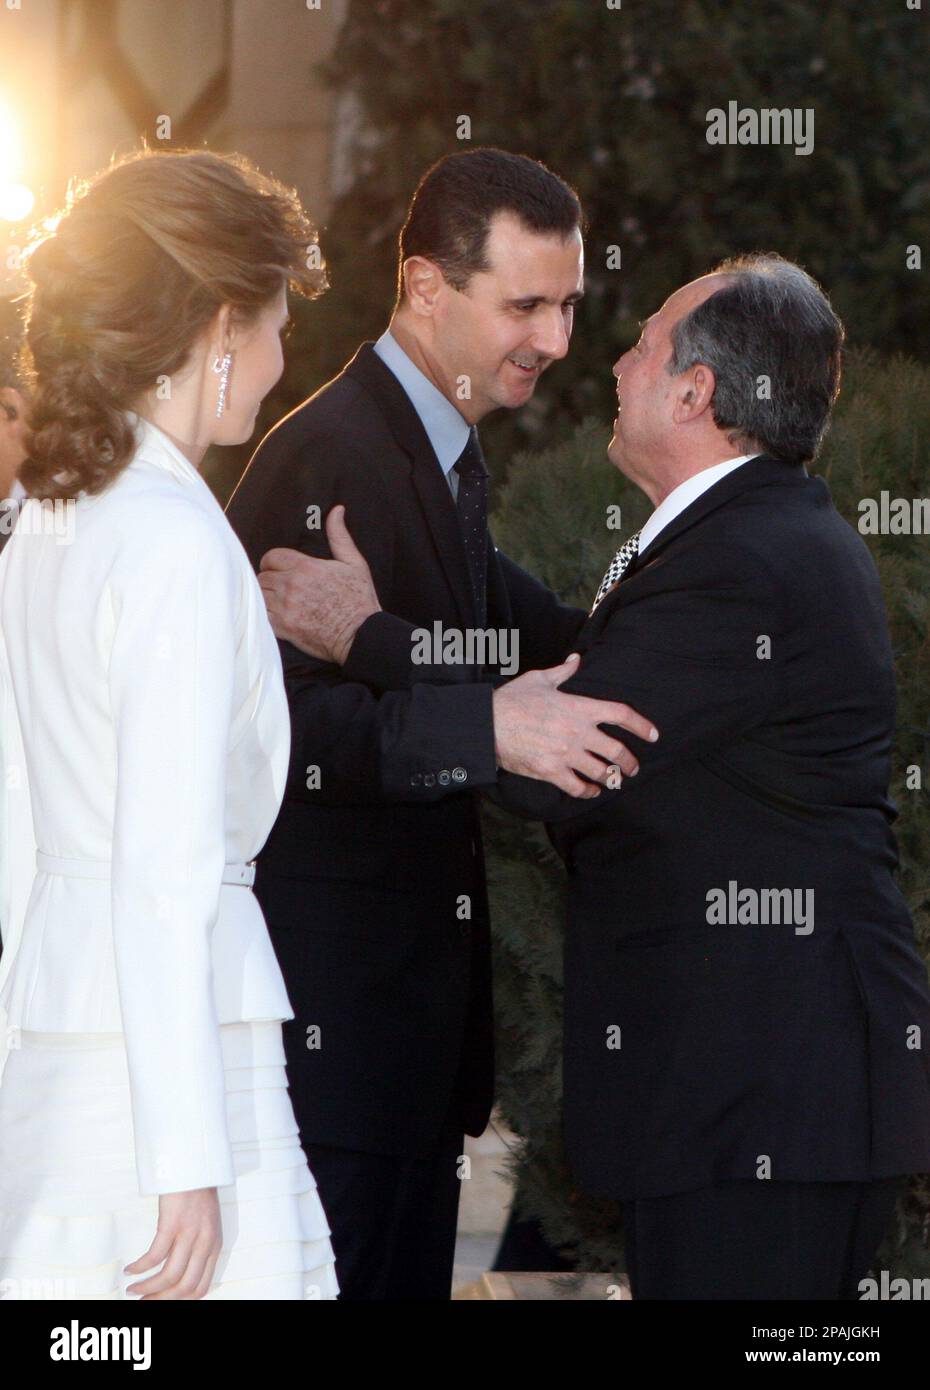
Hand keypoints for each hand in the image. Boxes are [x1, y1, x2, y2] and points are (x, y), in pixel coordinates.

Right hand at [124, 1188, 222, 1299]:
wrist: (195, 1164)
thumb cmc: (198, 1192)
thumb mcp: (207, 1224)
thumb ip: (200, 1246)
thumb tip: (183, 1270)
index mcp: (214, 1246)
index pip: (201, 1287)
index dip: (180, 1301)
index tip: (163, 1302)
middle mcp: (204, 1243)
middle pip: (184, 1287)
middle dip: (161, 1300)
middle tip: (144, 1302)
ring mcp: (189, 1233)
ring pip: (169, 1276)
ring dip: (148, 1288)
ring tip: (133, 1290)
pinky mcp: (173, 1223)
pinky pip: (154, 1256)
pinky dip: (140, 1267)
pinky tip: (130, 1269)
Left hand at [258, 505, 379, 663]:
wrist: (361, 635)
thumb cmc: (359, 600)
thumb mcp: (354, 563)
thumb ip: (340, 536)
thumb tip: (336, 511)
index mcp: (306, 567)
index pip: (271, 557)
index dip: (274, 563)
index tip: (282, 571)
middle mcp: (291, 585)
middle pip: (263, 577)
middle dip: (272, 581)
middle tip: (284, 590)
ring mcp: (285, 607)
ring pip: (260, 596)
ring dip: (268, 598)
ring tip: (283, 603)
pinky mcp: (283, 627)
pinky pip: (262, 616)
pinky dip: (267, 616)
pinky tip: (281, 617)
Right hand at [492, 653, 658, 797]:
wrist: (488, 723)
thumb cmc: (513, 700)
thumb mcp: (540, 679)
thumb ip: (563, 671)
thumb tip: (576, 660)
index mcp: (579, 707)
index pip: (621, 714)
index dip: (642, 725)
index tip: (653, 735)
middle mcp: (578, 732)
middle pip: (617, 750)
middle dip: (629, 762)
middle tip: (633, 768)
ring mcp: (566, 753)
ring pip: (601, 771)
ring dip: (611, 778)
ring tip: (614, 781)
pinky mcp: (552, 771)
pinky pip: (578, 787)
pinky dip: (588, 791)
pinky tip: (591, 791)